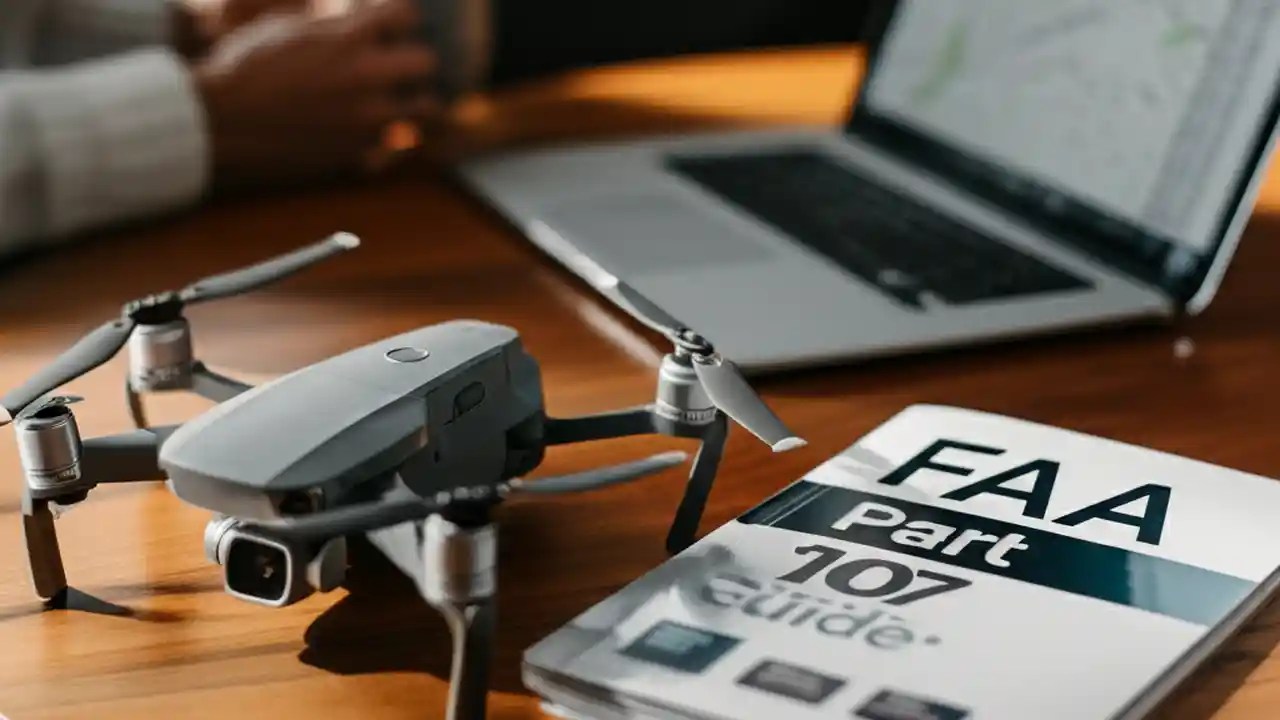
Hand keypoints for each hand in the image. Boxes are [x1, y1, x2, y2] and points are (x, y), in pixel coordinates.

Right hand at [194, 0, 438, 188]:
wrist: (224, 119)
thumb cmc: (246, 66)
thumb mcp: (286, 24)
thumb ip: (330, 21)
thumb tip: (353, 15)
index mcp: (348, 36)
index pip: (407, 13)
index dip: (396, 17)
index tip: (386, 23)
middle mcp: (367, 76)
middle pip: (426, 60)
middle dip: (410, 57)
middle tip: (393, 61)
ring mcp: (368, 116)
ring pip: (426, 106)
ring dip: (413, 98)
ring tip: (392, 97)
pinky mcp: (361, 149)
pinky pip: (399, 139)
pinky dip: (390, 131)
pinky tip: (369, 123)